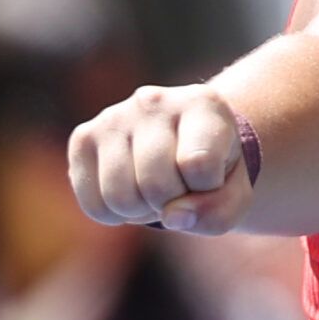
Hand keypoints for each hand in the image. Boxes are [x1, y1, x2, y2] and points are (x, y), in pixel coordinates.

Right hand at [68, 83, 253, 235]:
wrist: (183, 145)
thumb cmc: (215, 171)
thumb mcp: (235, 193)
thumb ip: (218, 211)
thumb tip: (171, 218)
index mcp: (202, 104)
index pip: (198, 165)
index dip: (207, 190)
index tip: (212, 177)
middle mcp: (154, 102)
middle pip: (156, 185)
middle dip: (172, 203)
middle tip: (181, 188)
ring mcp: (113, 117)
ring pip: (120, 197)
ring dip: (143, 212)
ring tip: (156, 190)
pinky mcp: (83, 138)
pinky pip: (94, 205)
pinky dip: (115, 215)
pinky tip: (131, 191)